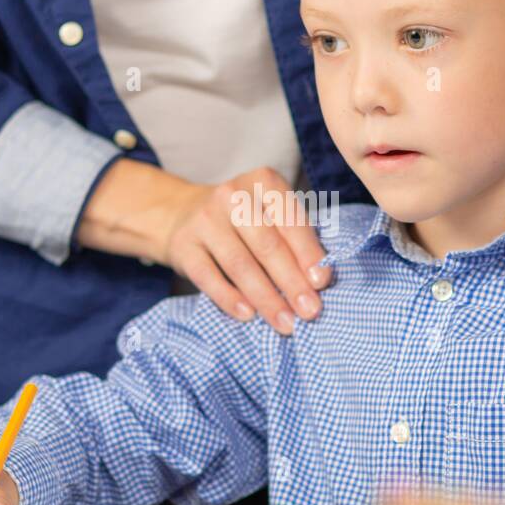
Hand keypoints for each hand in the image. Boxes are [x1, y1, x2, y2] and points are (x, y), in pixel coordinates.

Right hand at [77, 158, 331, 335]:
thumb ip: (294, 237)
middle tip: (310, 311)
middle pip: (267, 244)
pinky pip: (208, 277)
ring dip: (266, 298)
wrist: (182, 213)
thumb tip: (317, 280)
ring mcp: (204, 220)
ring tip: (286, 323)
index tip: (322, 283)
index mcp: (263, 182)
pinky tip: (248, 316)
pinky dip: (229, 298)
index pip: (290, 220)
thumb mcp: (270, 212)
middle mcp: (231, 195)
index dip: (308, 253)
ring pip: (240, 264)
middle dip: (291, 282)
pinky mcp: (182, 245)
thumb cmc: (243, 219)